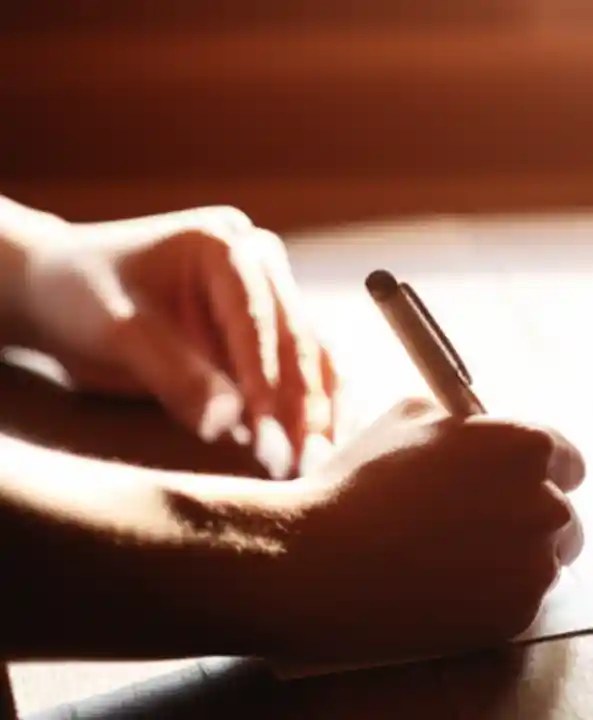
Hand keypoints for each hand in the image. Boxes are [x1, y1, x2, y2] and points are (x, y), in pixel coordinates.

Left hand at [18, 206, 337, 477]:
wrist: (58, 292)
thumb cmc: (78, 297)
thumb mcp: (116, 331)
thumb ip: (173, 373)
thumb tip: (228, 424)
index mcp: (224, 244)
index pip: (255, 315)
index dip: (262, 372)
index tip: (263, 425)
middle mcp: (260, 263)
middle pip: (296, 337)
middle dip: (303, 400)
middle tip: (307, 458)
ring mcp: (270, 296)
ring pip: (313, 356)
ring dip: (321, 409)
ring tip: (321, 459)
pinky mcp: (269, 332)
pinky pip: (307, 370)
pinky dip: (317, 407)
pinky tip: (324, 444)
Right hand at [264, 399, 585, 661]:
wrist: (319, 563)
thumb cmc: (359, 483)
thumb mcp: (412, 418)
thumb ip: (467, 426)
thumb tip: (480, 430)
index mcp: (527, 446)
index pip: (568, 463)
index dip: (537, 475)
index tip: (515, 488)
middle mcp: (546, 504)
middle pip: (563, 517)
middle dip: (530, 521)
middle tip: (482, 532)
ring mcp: (535, 564)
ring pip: (546, 563)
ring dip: (516, 563)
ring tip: (457, 563)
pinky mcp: (516, 614)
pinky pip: (520, 603)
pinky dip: (494, 600)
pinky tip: (447, 591)